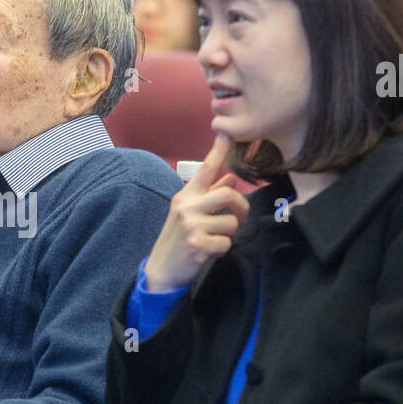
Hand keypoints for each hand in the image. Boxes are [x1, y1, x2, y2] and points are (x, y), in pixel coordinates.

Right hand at [142, 133, 248, 290]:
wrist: (161, 270)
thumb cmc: (178, 239)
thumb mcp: (188, 213)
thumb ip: (209, 195)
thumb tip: (231, 178)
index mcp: (185, 196)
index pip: (205, 169)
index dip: (218, 150)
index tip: (226, 132)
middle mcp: (186, 206)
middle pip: (227, 194)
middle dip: (241, 206)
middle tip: (240, 217)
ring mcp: (191, 225)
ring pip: (231, 222)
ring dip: (229, 233)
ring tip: (215, 239)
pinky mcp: (197, 244)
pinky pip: (226, 243)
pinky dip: (222, 250)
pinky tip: (209, 252)